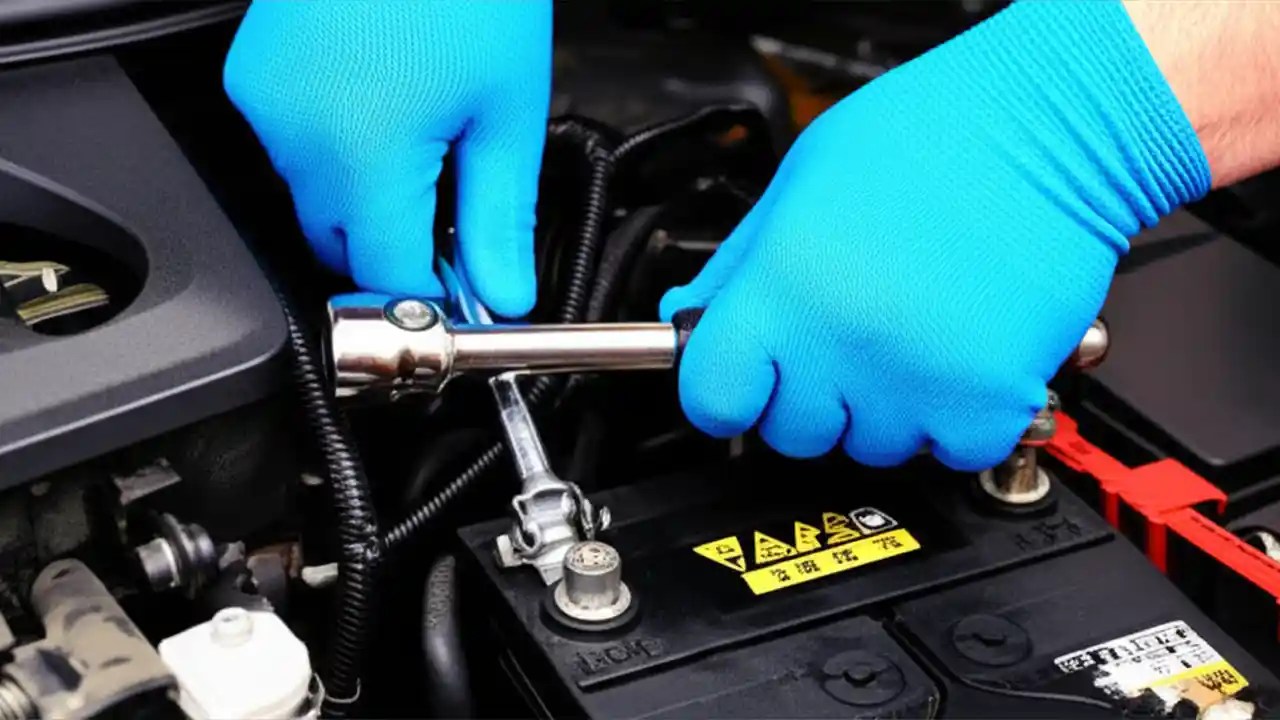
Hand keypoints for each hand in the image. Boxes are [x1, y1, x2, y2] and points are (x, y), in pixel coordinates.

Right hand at [224, 1, 550, 316]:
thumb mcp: (508, 112)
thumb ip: (499, 217)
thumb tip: (502, 291)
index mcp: (362, 155)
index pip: (387, 279)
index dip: (433, 294)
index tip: (465, 284)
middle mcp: (296, 139)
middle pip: (341, 248)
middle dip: (398, 247)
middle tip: (456, 208)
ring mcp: (265, 107)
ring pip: (316, 203)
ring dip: (367, 200)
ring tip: (425, 139)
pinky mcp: (252, 81)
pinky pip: (294, 152)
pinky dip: (337, 154)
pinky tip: (384, 110)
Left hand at [660, 1, 1209, 470]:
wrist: (1048, 130)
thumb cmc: (927, 139)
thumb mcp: (797, 186)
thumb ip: (737, 268)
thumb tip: (692, 318)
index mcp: (783, 287)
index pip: (712, 396)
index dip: (724, 390)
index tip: (742, 380)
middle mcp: (842, 345)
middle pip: (791, 432)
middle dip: (811, 395)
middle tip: (848, 332)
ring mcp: (915, 383)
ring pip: (871, 447)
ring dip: (885, 406)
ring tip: (913, 327)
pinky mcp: (987, 405)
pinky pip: (947, 452)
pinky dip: (954, 420)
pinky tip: (957, 355)